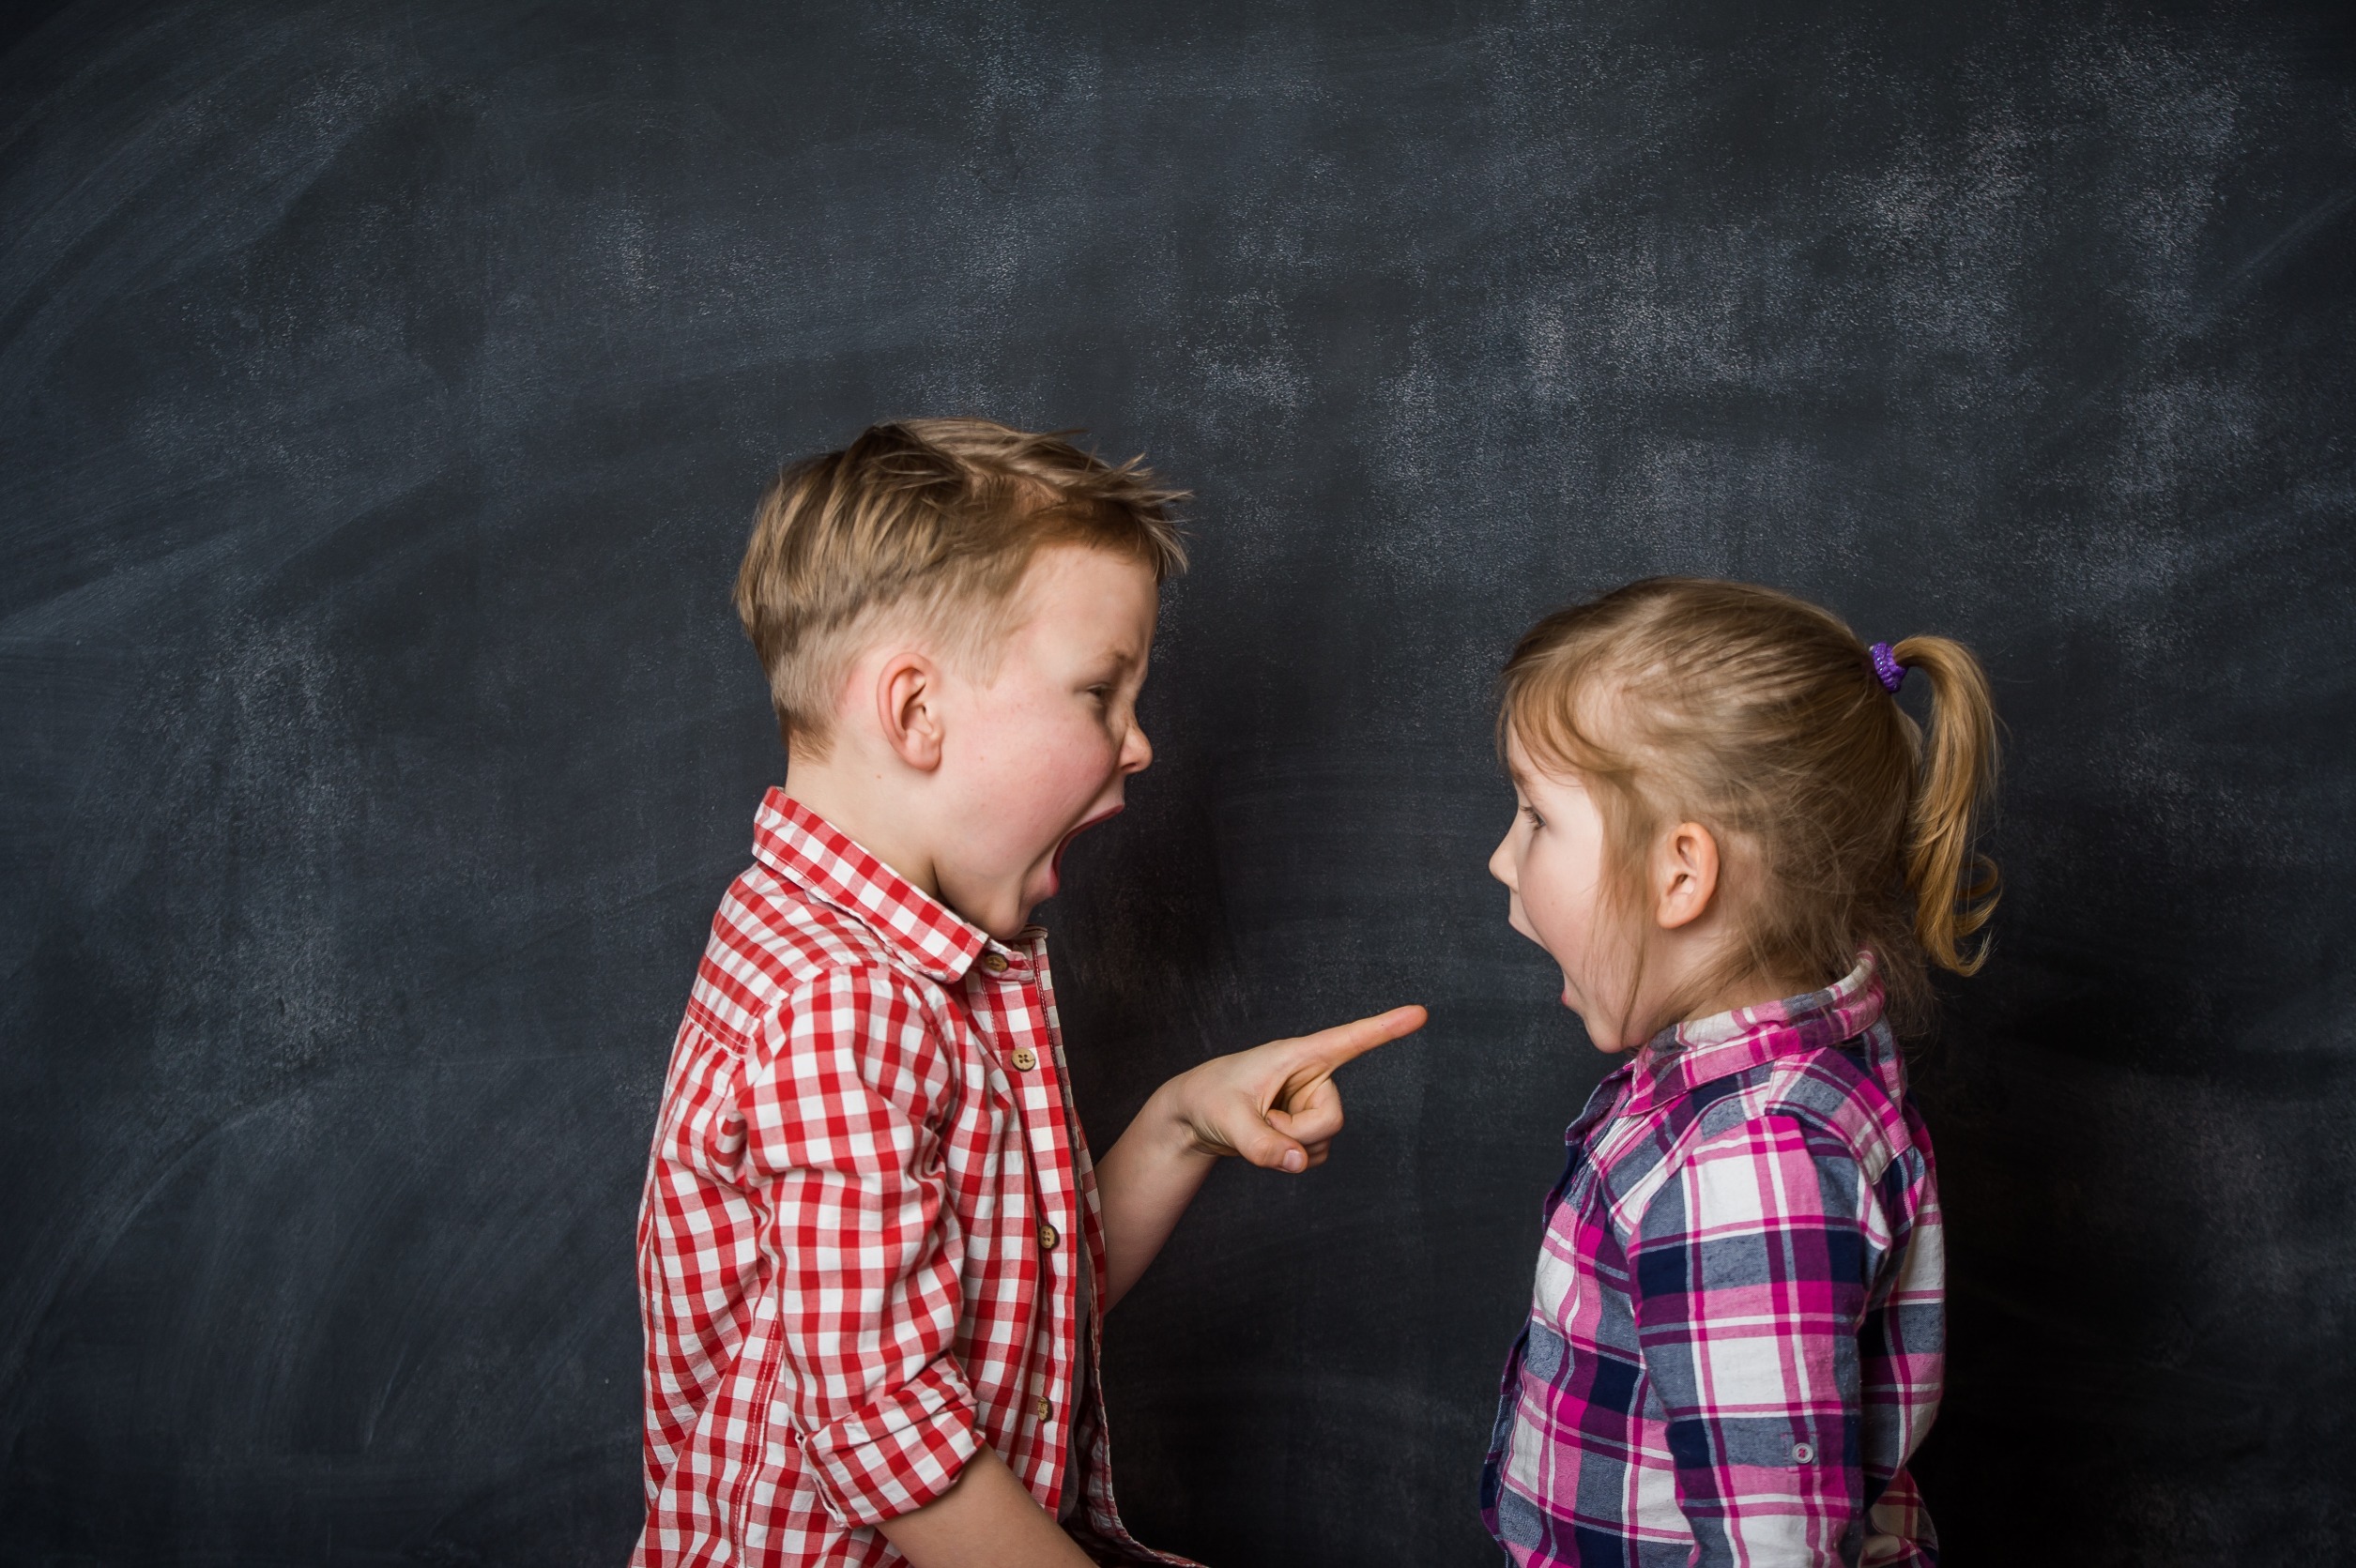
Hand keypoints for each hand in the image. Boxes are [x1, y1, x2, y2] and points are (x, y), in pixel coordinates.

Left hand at [1155, 1005, 1428, 1173]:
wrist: (1192, 1118)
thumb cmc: (1207, 1100)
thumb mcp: (1227, 1120)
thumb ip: (1262, 1145)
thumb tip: (1300, 1163)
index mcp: (1298, 1055)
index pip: (1350, 1040)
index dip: (1386, 1028)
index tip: (1421, 1012)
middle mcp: (1313, 1076)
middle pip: (1332, 1118)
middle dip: (1297, 1133)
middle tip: (1260, 1123)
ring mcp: (1312, 1103)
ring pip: (1324, 1139)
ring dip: (1289, 1145)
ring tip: (1258, 1126)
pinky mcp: (1307, 1127)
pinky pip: (1315, 1155)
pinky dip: (1291, 1158)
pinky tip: (1268, 1141)